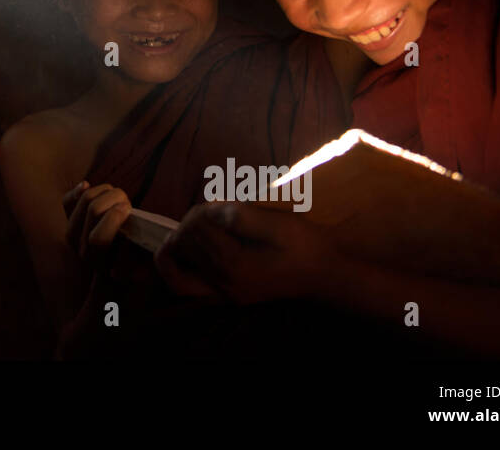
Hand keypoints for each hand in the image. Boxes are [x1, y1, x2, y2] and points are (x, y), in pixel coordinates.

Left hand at [62, 181, 131, 268]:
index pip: (98, 238)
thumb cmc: (136, 263)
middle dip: (114, 199)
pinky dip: (77, 190)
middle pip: (93, 210)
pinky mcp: (69, 222)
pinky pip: (67, 200)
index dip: (113, 218)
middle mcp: (82, 249)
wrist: (114, 267)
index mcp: (100, 262)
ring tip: (119, 198)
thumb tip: (129, 241)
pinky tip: (86, 185)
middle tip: (127, 202)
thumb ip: (138, 258)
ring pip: (85, 199)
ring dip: (105, 192)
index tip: (128, 208)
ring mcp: (73, 235)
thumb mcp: (142, 265)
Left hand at [153, 202, 339, 304]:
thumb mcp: (279, 224)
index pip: (198, 231)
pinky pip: (185, 288)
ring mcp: (223, 295)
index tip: (216, 203)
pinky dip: (175, 268)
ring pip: (178, 269)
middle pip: (185, 247)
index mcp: (236, 266)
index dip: (201, 211)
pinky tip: (180, 250)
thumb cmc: (305, 247)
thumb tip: (212, 211)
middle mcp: (224, 285)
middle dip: (190, 224)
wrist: (324, 277)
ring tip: (198, 225)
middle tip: (207, 211)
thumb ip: (243, 217)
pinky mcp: (225, 297)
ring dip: (182, 241)